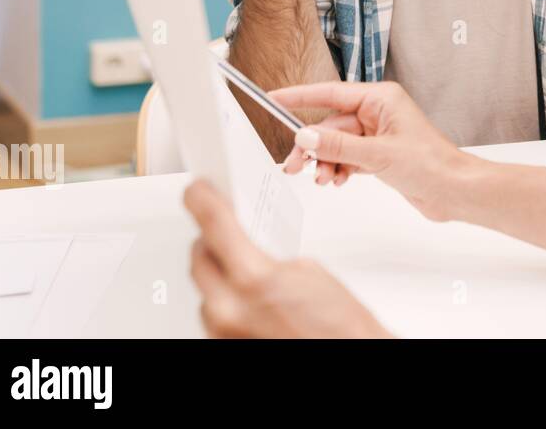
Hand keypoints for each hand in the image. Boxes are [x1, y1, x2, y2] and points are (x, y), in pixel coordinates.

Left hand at [182, 179, 389, 338]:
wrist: (350, 354)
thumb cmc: (339, 324)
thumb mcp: (308, 270)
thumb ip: (267, 255)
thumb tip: (245, 249)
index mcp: (253, 280)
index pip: (213, 224)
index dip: (200, 199)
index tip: (196, 190)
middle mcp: (228, 309)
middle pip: (199, 258)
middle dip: (211, 241)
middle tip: (226, 231)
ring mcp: (221, 332)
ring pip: (203, 289)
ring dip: (219, 275)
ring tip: (246, 271)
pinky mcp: (222, 346)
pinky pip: (212, 314)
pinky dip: (225, 301)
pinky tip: (247, 298)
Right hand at [275, 81, 472, 221]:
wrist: (454, 191)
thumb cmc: (430, 164)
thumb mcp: (378, 154)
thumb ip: (338, 146)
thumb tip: (305, 136)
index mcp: (381, 99)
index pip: (331, 93)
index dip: (300, 97)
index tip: (273, 98)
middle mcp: (378, 113)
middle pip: (331, 125)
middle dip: (312, 146)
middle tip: (292, 165)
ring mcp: (378, 135)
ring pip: (337, 144)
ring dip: (325, 162)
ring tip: (322, 179)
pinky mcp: (379, 155)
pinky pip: (347, 158)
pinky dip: (339, 169)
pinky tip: (337, 181)